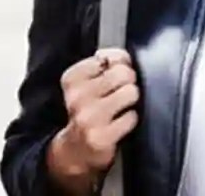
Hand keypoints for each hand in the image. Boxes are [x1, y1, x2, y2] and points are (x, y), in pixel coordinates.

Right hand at [47, 49, 139, 192]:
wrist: (74, 149)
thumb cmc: (87, 110)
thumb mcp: (87, 83)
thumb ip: (105, 61)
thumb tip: (121, 56)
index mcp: (72, 79)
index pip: (109, 57)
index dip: (119, 65)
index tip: (111, 77)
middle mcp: (77, 97)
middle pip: (124, 73)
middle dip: (128, 82)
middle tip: (120, 93)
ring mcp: (88, 118)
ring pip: (131, 92)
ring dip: (131, 101)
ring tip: (120, 107)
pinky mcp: (101, 137)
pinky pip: (132, 117)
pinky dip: (130, 120)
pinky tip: (118, 124)